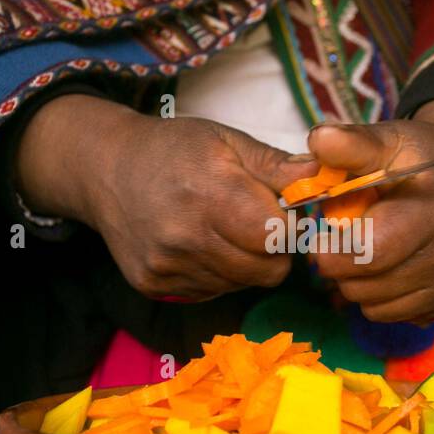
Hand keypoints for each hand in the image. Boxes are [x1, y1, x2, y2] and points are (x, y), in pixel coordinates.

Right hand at [14, 93, 314, 300]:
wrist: (106, 169)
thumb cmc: (176, 149)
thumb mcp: (228, 142)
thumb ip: (277, 166)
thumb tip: (326, 179)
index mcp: (211, 193)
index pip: (276, 238)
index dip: (289, 229)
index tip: (283, 214)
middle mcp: (186, 236)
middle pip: (264, 271)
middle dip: (272, 251)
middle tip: (258, 224)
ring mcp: (167, 266)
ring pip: (240, 285)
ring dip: (244, 263)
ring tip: (224, 230)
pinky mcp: (153, 284)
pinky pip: (210, 292)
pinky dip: (216, 273)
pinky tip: (200, 244)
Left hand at [306, 99, 433, 321]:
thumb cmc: (418, 157)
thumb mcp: (386, 139)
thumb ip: (350, 143)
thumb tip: (319, 140)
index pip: (369, 254)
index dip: (332, 253)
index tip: (320, 239)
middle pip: (366, 288)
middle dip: (342, 268)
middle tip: (346, 241)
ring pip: (378, 309)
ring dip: (362, 285)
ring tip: (371, 250)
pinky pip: (402, 316)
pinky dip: (387, 297)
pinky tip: (396, 265)